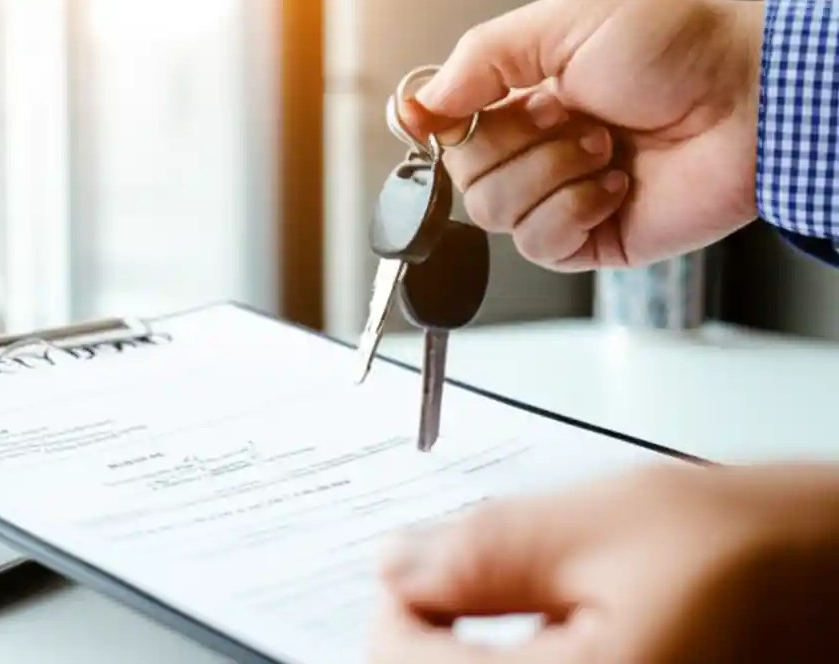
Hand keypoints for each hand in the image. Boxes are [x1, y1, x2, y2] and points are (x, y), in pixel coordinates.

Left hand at [368, 463, 838, 662]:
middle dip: (433, 637)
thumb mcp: (611, 522)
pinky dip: (524, 663)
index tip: (419, 568)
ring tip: (533, 608)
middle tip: (464, 586)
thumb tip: (399, 566)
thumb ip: (485, 548)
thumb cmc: (772, 551)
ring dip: (474, 656)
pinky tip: (559, 638)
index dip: (398, 604)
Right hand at [399, 0, 764, 270]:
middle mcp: (536, 149)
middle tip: (569, 114)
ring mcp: (560, 197)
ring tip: (605, 145)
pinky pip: (539, 244)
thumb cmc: (677, 52)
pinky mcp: (588, 240)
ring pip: (495, 213)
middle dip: (517, 141)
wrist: (748, 103)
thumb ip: (481, 57)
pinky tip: (614, 184)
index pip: (447, 127)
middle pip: (464, 175)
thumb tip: (420, 103)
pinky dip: (575, 208)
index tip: (446, 116)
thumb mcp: (564, 23)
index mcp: (523, 97)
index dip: (443, 126)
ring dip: (552, 172)